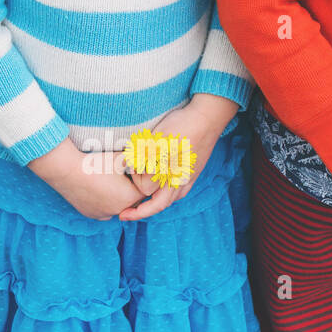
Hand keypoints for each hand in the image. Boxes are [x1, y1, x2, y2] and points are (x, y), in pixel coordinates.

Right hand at [29, 138, 144, 220]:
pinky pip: (103, 209)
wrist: (67, 170)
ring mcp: (104, 215)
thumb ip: (137, 161)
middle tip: (120, 174)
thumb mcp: (120, 158)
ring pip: (117, 205)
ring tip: (106, 180)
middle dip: (128, 188)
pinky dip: (103, 200)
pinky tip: (97, 188)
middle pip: (131, 199)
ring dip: (115, 196)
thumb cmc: (95, 161)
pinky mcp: (91, 215)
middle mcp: (119, 210)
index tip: (132, 169)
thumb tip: (148, 157)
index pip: (143, 189)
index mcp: (130, 197)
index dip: (138, 178)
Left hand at [119, 93, 237, 220]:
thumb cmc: (184, 127)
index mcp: (175, 179)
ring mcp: (191, 173)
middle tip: (130, 209)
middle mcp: (184, 180)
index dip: (138, 212)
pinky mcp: (194, 165)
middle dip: (146, 209)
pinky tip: (164, 183)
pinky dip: (169, 190)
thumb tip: (131, 170)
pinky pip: (180, 185)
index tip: (123, 216)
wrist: (209, 115)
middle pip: (164, 203)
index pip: (155, 205)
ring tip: (145, 198)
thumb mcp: (159, 142)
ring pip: (174, 195)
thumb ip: (145, 157)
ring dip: (158, 200)